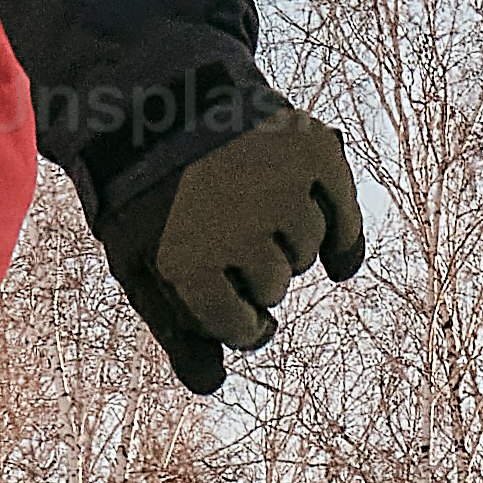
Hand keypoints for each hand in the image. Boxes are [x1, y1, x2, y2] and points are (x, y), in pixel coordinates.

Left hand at [97, 110, 365, 396]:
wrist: (157, 97)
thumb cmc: (145, 194)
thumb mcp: (139, 262)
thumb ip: (175, 326)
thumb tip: (213, 385)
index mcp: (186, 263)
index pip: (242, 326)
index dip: (235, 317)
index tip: (226, 301)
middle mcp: (238, 228)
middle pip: (276, 285)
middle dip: (254, 269)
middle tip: (224, 229)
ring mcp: (279, 186)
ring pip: (308, 249)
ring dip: (285, 240)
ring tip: (247, 205)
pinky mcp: (311, 150)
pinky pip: (344, 215)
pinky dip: (343, 236)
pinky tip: (338, 259)